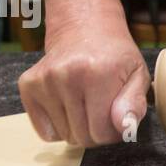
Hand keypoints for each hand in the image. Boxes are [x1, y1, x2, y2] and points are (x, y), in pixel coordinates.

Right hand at [18, 6, 149, 145]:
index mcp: (98, 74)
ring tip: (85, 105)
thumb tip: (123, 127)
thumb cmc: (114, 56)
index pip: (101, 133)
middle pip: (81, 137)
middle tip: (101, 112)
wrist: (83, 28)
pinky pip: (45, 131)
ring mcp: (44, 80)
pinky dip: (58, 126)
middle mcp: (67, 76)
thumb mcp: (137, 75)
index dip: (113, 132)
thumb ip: (134, 103)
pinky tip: (68, 105)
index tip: (116, 119)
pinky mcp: (28, 85)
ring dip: (77, 128)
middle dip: (96, 132)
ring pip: (63, 136)